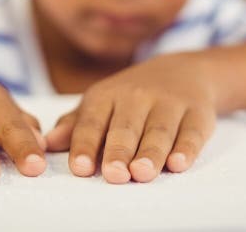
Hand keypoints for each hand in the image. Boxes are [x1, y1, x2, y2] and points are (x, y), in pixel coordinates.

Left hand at [44, 52, 216, 183]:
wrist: (184, 70)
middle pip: (126, 127)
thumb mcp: (101, 102)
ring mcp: (170, 103)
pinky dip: (187, 148)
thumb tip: (46, 143)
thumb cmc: (133, 95)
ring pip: (159, 131)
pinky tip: (179, 163)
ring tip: (141, 172)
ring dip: (151, 152)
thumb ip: (76, 124)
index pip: (93, 121)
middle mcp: (138, 96)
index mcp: (108, 95)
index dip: (86, 145)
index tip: (80, 168)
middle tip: (113, 174)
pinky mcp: (198, 113)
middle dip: (118, 151)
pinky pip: (192, 132)